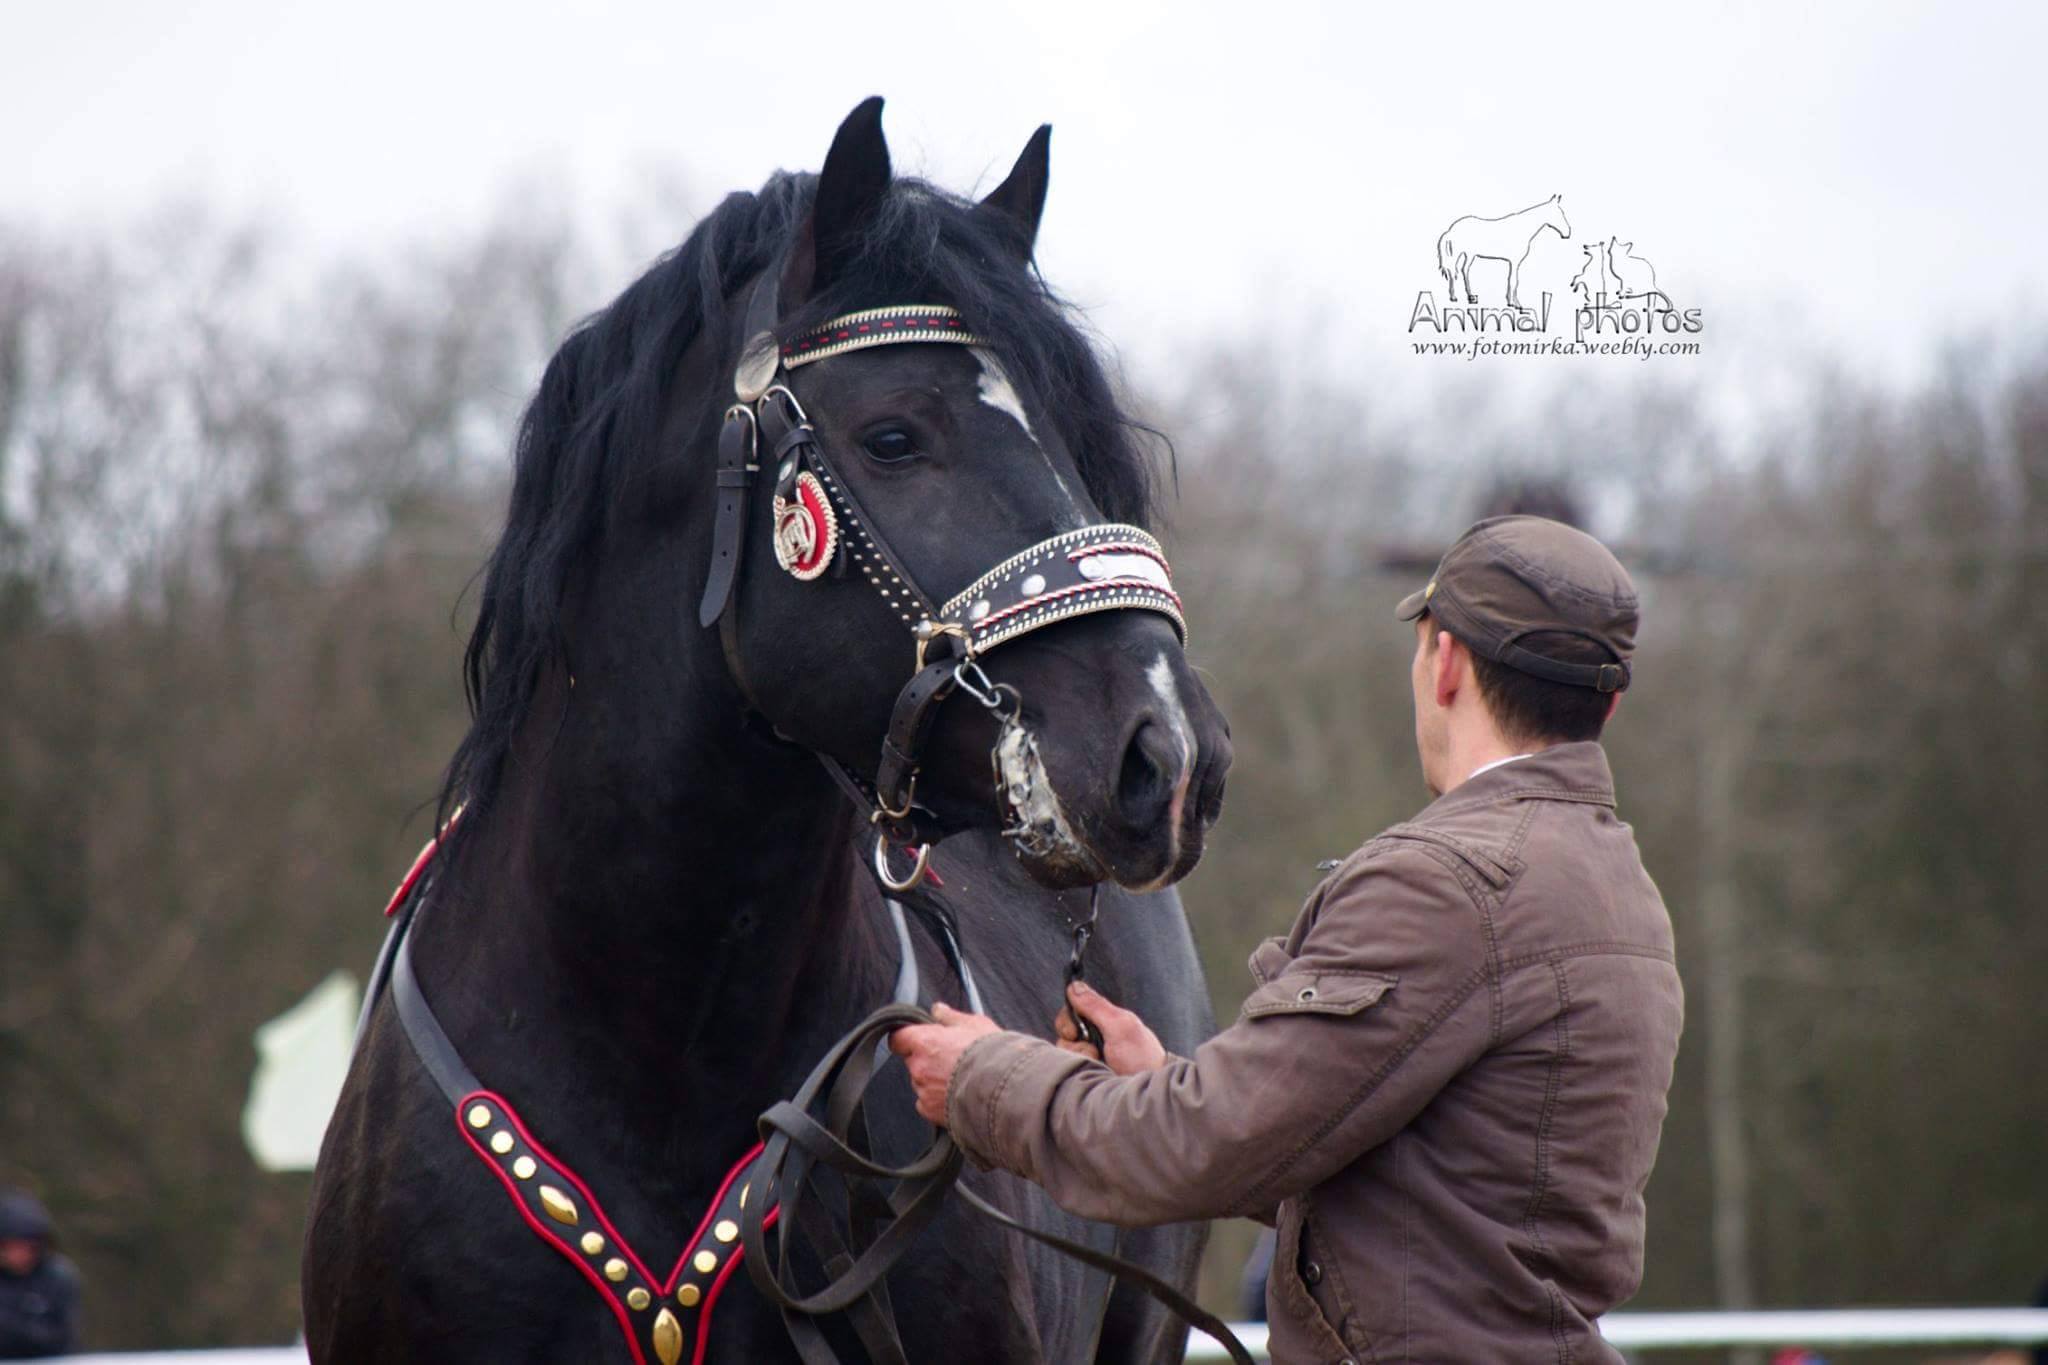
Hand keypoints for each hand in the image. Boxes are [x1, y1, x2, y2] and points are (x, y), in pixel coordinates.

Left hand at [888, 1003, 1000, 1126]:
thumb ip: (950, 1017)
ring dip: (934, 1080)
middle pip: (913, 1060)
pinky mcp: (930, 1111)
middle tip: (951, 1059)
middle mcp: (918, 1067)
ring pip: (921, 1082)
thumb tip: (937, 1009)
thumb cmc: (991, 1054)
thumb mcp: (975, 1025)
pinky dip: (938, 1100)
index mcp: (925, 1042)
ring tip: (960, 1079)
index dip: (907, 1038)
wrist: (1003, 1090)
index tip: (918, 1039)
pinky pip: (927, 1102)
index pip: (898, 1038)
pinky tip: (957, 1095)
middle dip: (927, 1059)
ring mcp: (923, 1090)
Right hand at [1054, 981, 1166, 1074]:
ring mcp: (1088, 1059)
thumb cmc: (1142, 1058)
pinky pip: (1067, 1070)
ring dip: (1081, 1055)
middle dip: (1074, 1039)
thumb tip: (1074, 985)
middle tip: (1092, 1047)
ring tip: (1100, 1062)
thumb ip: (1096, 1005)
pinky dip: (1079, 1069)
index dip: (1068, 1019)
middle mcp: (1093, 1039)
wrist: (1148, 1094)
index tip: (1075, 1029)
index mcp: (1103, 1022)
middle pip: (1063, 1032)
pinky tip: (1095, 1073)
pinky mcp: (1084, 1077)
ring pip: (1064, 1052)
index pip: (1071, 1012)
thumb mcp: (1121, 1026)